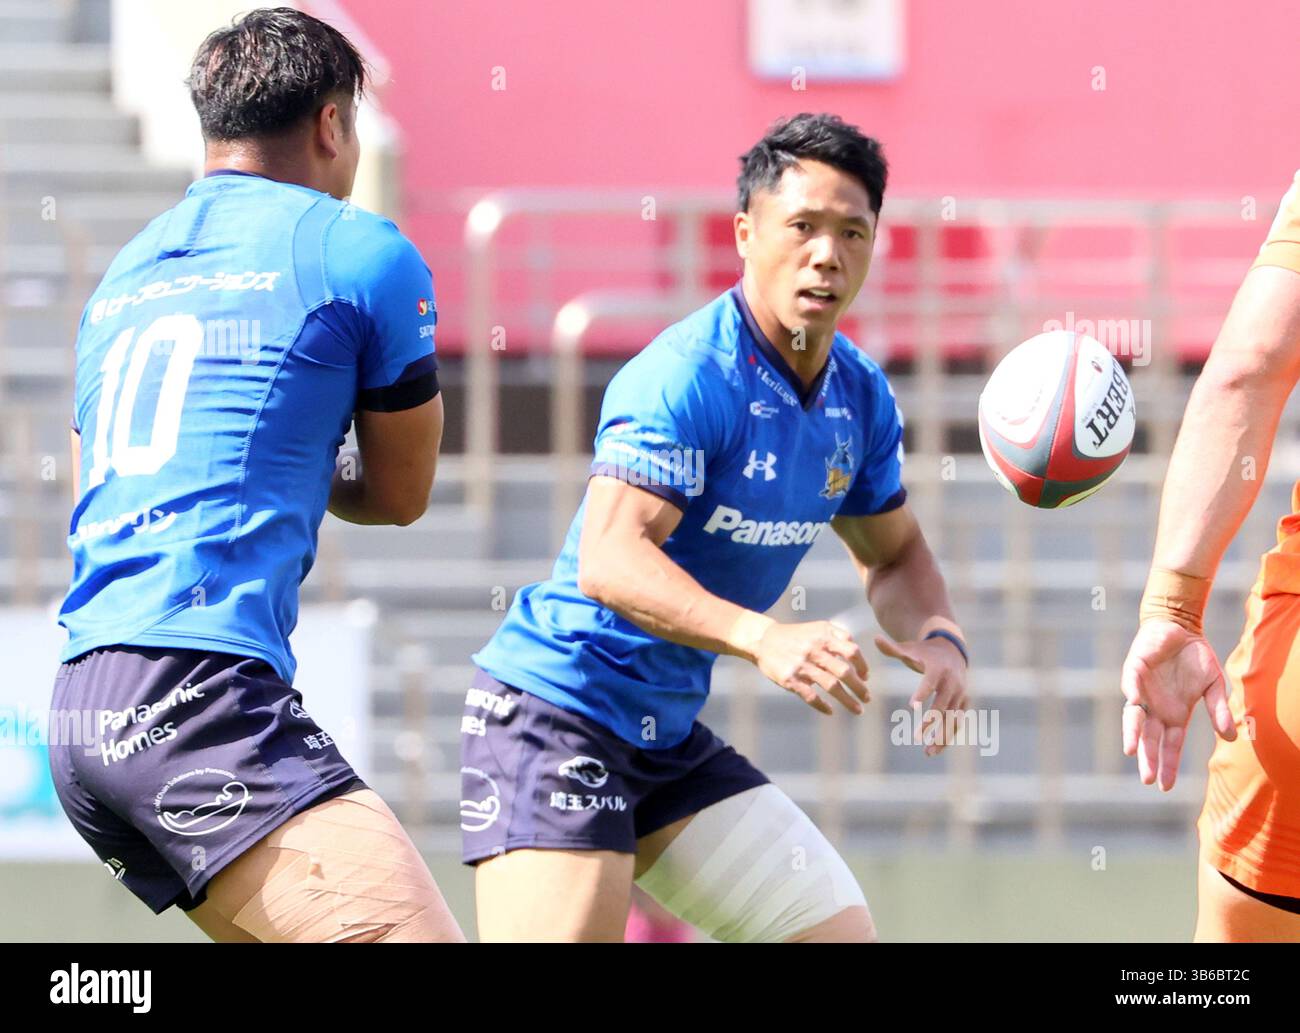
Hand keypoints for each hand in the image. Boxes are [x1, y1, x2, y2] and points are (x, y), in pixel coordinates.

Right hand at [753, 621, 869, 715]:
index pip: (852, 652)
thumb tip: (858, 662)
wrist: (764, 640)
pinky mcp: (789, 679)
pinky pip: (810, 696)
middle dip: (859, 687)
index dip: (862, 666)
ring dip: (848, 700)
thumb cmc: (796, 636)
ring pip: (831, 686)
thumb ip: (840, 637)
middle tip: (867, 698)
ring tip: (858, 710)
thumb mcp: (818, 628)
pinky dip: (822, 706)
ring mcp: (802, 665)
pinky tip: (830, 711)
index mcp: (824, 636)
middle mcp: (814, 650)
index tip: (865, 677)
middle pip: (844, 671)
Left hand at [876, 634, 968, 756]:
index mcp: (938, 669)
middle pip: (943, 705)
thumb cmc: (924, 652)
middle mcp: (952, 682)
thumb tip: (874, 639)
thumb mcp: (909, 649)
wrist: (952, 651)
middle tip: (916, 736)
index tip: (911, 706)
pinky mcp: (963, 702)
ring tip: (928, 752)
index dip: (922, 693)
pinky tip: (936, 748)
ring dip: (942, 736)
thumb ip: (892, 648)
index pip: (930, 682)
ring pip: (953, 718)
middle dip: (930, 722)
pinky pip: (958, 721)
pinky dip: (949, 735)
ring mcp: (960, 694)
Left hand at [1121, 618, 1235, 790]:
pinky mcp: (1134, 671)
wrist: (1180, 628)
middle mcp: (1156, 708)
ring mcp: (1143, 691)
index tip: (1164, 787)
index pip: (1170, 745)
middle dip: (1149, 758)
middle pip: (1150, 739)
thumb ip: (1219, 710)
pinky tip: (1134, 705)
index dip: (1168, 764)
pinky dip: (1133, 695)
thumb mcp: (1214, 686)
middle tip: (1147, 780)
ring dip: (1134, 733)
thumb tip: (1231, 738)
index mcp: (1175, 715)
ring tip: (1132, 751)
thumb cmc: (1196, 659)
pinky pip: (1132, 685)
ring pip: (1136, 718)